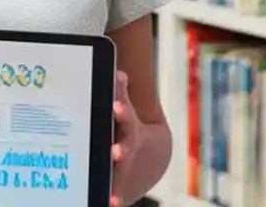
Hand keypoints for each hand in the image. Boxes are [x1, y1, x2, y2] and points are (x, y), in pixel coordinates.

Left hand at [110, 70, 140, 206]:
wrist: (154, 158)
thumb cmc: (133, 128)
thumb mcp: (130, 112)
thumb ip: (121, 93)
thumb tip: (117, 71)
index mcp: (130, 128)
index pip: (126, 116)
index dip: (122, 110)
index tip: (116, 106)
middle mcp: (130, 148)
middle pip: (126, 146)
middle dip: (121, 148)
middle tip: (115, 151)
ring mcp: (127, 167)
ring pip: (121, 171)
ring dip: (117, 180)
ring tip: (112, 190)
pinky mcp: (122, 182)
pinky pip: (118, 190)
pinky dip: (116, 197)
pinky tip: (112, 203)